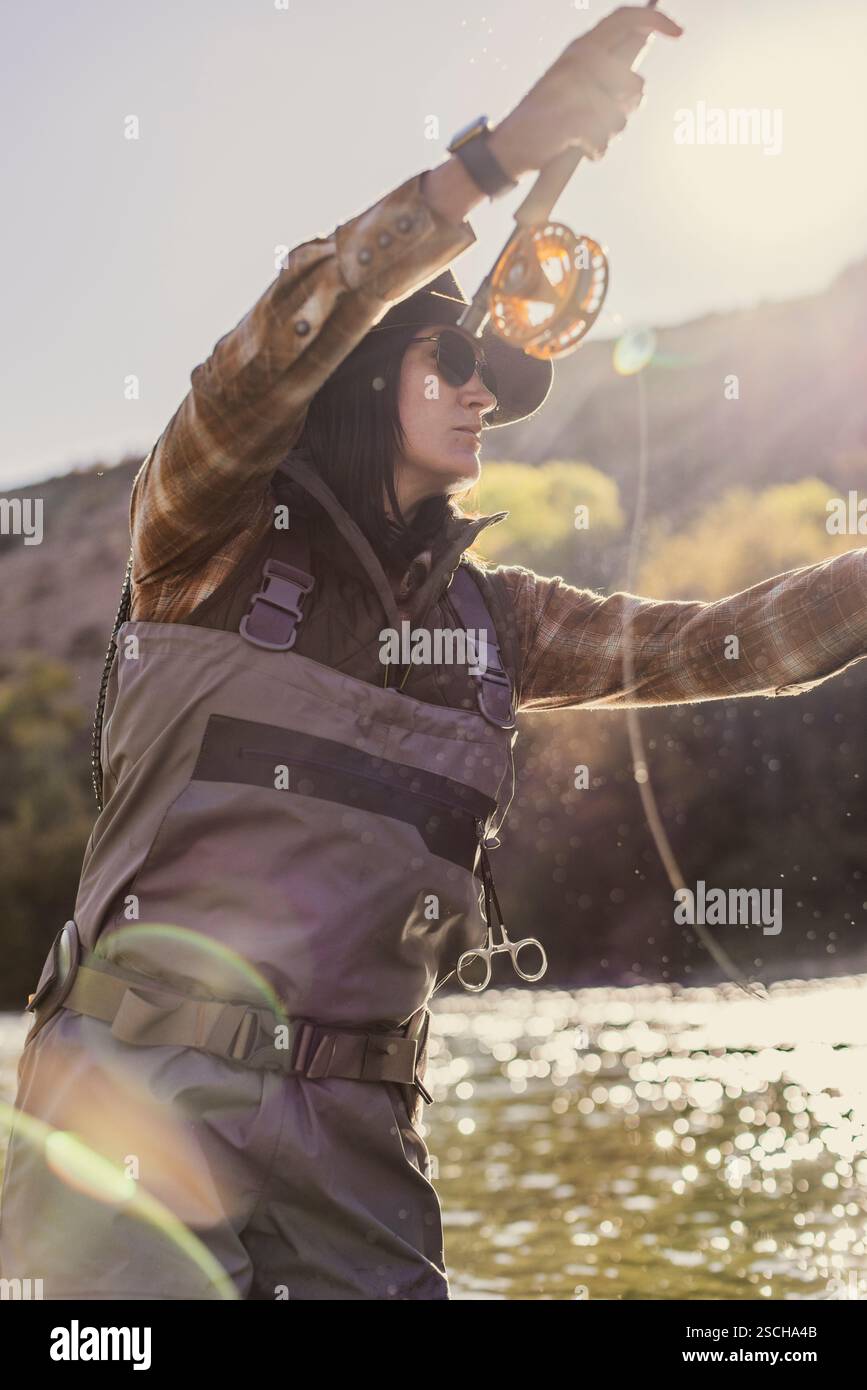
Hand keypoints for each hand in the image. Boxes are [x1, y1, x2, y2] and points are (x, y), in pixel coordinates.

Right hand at [489, 6, 682, 175]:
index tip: (678, 33)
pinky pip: (603, 140)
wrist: (509, 147)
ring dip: (610, 131)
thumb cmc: (547, 119)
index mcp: (580, 48)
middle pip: (634, 82)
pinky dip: (595, 152)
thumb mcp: (573, 84)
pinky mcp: (572, 121)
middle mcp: (579, 62)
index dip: (656, 21)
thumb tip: (638, 81)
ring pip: (622, 115)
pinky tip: (579, 148)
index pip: (625, 19)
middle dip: (627, 107)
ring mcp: (574, 90)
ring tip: (586, 132)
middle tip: (604, 117)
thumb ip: (604, 75)